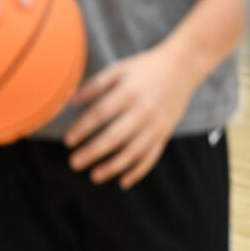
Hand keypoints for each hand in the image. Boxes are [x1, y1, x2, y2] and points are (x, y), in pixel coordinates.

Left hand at [64, 43, 201, 187]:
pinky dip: (139, 171)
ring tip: (94, 176)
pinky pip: (152, 156)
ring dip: (114, 166)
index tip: (67, 141)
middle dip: (94, 152)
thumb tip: (71, 100)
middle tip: (74, 163)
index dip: (83, 128)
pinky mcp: (165, 134)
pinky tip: (123, 182)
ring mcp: (156, 125)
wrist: (182, 68)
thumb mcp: (118, 70)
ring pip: (134, 151)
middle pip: (116, 136)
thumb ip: (95, 85)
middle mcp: (143, 111)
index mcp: (128, 92)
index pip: (101, 113)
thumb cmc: (143, 69)